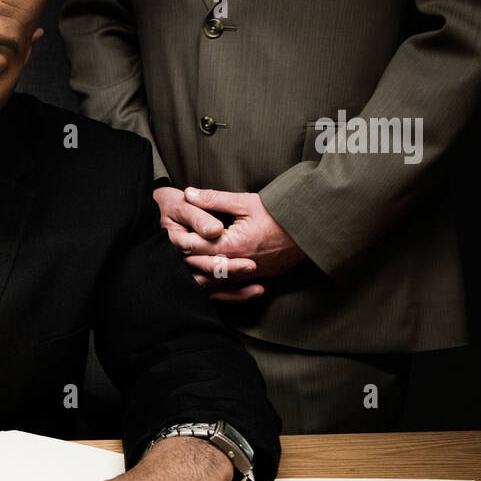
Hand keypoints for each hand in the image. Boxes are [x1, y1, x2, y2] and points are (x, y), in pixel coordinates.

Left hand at [167, 187, 304, 299]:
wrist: (313, 227)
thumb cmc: (280, 212)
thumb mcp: (245, 201)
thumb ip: (213, 199)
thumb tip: (188, 193)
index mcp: (232, 246)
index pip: (194, 247)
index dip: (178, 240)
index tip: (168, 231)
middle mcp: (238, 265)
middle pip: (201, 266)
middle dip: (185, 258)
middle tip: (170, 247)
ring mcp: (250, 274)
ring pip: (215, 280)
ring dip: (200, 271)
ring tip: (185, 262)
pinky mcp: (260, 277)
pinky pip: (232, 287)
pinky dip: (219, 282)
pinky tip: (208, 275)